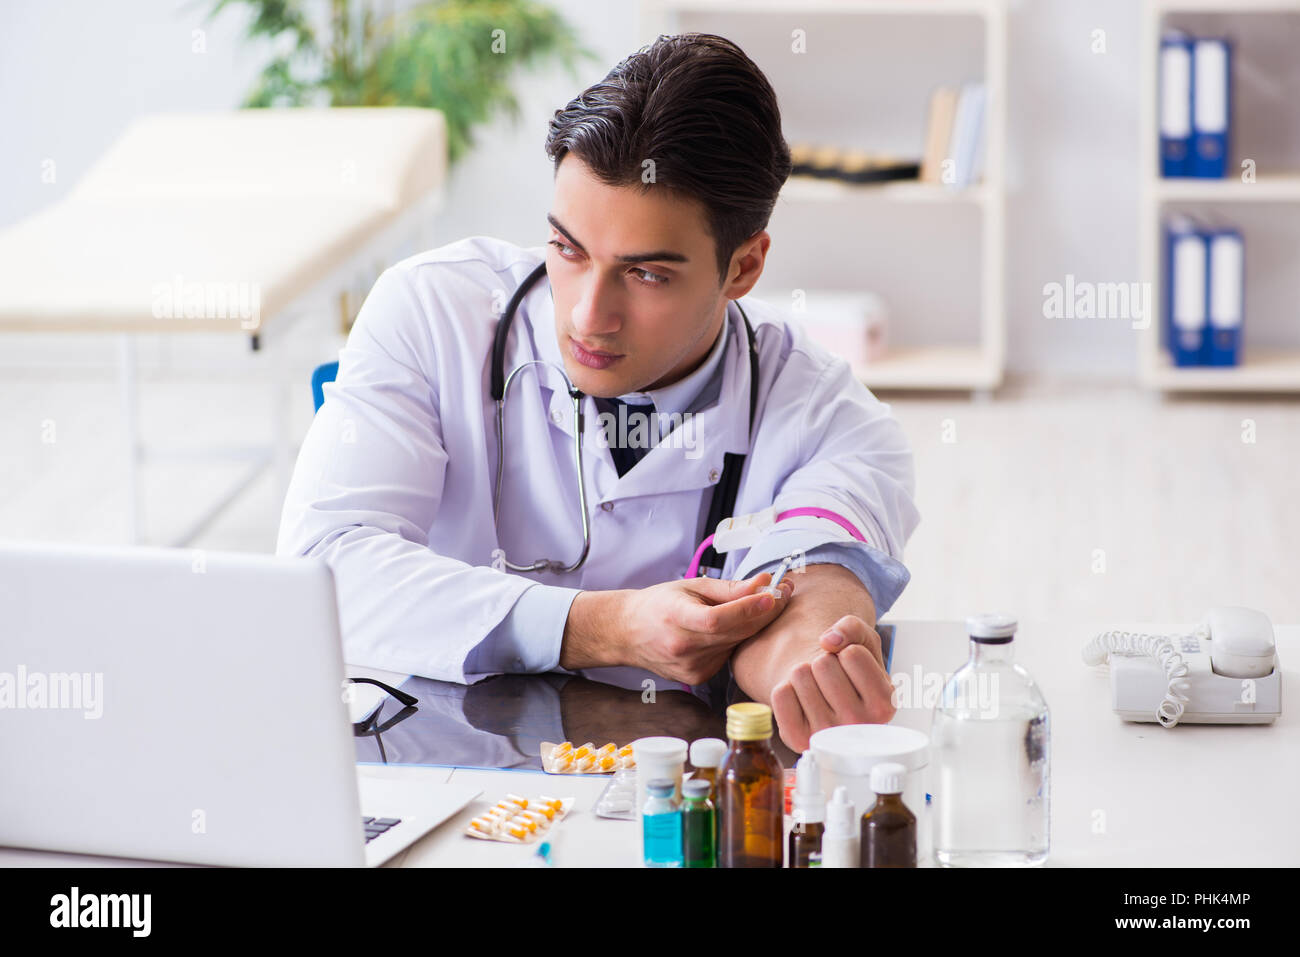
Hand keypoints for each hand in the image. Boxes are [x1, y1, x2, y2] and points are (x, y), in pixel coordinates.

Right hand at [609, 572, 794, 685]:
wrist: (628, 633)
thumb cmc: (659, 604)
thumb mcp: (689, 586)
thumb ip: (728, 588)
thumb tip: (764, 583)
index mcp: (675, 618)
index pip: (716, 619)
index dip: (747, 608)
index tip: (773, 594)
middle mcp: (682, 647)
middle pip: (734, 632)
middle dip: (765, 612)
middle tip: (785, 591)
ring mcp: (690, 667)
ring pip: (736, 644)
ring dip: (755, 625)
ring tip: (764, 603)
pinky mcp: (697, 678)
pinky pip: (728, 655)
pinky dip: (736, 640)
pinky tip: (734, 627)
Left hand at [769, 613, 894, 751]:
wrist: (822, 694)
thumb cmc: (847, 670)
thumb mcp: (863, 642)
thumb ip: (854, 627)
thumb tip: (829, 640)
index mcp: (884, 704)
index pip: (852, 654)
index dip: (846, 651)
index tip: (850, 668)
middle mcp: (859, 725)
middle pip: (823, 664)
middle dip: (823, 661)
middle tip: (829, 679)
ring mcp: (827, 735)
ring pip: (799, 674)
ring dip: (804, 672)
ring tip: (815, 688)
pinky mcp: (797, 738)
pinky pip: (780, 693)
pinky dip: (785, 687)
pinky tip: (800, 700)